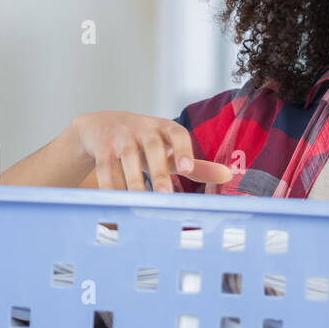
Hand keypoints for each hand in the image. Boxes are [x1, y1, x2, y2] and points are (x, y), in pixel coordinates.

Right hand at [72, 111, 232, 191]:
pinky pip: (104, 167)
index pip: (178, 133)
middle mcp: (143, 129)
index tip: (186, 167)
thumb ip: (196, 165)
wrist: (100, 126)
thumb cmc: (144, 144)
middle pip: (152, 148)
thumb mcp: (169, 151)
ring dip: (134, 181)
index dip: (183, 149)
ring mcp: (120, 136)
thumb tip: (228, 175)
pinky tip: (115, 200)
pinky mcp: (101, 146)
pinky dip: (109, 185)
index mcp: (164, 128)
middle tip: (164, 195)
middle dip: (158, 171)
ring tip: (140, 201)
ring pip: (127, 158)